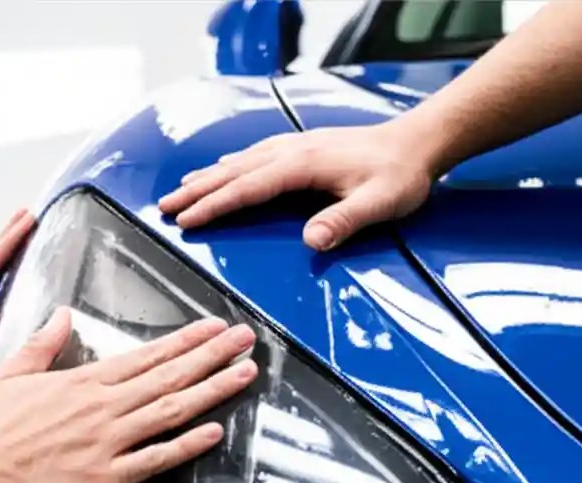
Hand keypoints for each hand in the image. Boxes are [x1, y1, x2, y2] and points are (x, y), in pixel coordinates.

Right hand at [0, 309, 257, 482]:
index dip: (187, 341)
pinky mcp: (104, 481)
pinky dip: (187, 444)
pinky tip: (216, 431)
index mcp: (81, 382)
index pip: (147, 355)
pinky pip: (156, 460)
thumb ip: (42, 345)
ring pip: (172, 411)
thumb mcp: (7, 375)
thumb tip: (63, 315)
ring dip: (213, 390)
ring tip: (245, 373)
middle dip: (213, 355)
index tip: (215, 327)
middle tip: (248, 339)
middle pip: (170, 376)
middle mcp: (101, 407)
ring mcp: (106, 444)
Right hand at [158, 122, 435, 250]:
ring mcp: (296, 146)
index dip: (215, 204)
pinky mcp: (303, 148)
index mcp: (303, 164)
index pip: (248, 187)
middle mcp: (292, 151)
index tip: (187, 219)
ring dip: (208, 176)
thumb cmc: (400, 175)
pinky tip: (224, 169)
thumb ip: (345, 221)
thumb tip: (311, 241)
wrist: (416, 143)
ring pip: (241, 161)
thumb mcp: (379, 203)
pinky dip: (231, 165)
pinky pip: (255, 155)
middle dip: (197, 190)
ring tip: (180, 189)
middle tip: (164, 207)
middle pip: (233, 171)